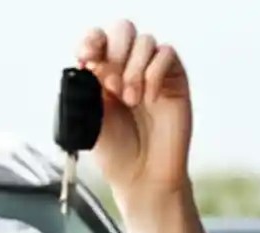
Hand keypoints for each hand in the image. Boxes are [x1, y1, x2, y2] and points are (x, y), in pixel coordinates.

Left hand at [76, 20, 191, 196]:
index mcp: (100, 74)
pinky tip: (148, 99)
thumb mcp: (90, 118)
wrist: (141, 175)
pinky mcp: (174, 80)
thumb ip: (88, 88)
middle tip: (110, 86)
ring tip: (129, 100)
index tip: (85, 57)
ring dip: (133, 69)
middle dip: (114, 52)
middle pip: (123, 30)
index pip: (97, 39)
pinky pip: (166, 55)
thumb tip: (88, 61)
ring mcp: (152, 72)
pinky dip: (153, 74)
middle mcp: (126, 68)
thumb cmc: (115, 151)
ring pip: (145, 42)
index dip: (91, 40)